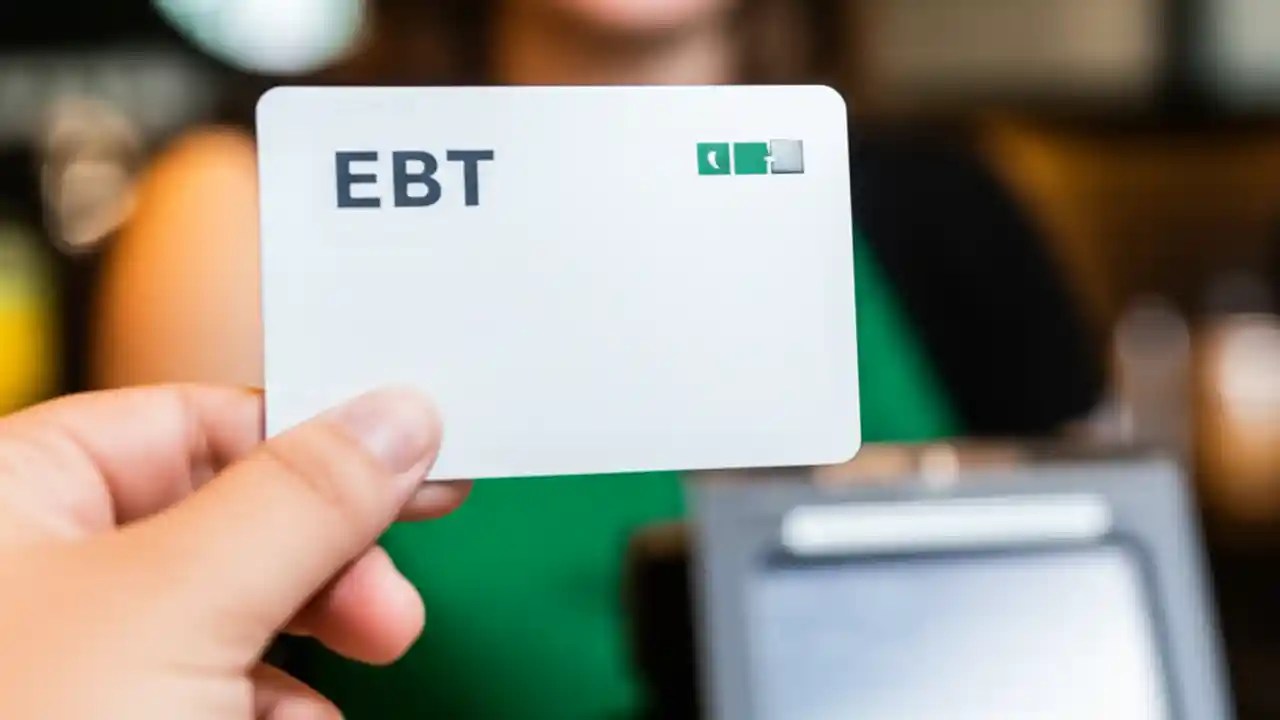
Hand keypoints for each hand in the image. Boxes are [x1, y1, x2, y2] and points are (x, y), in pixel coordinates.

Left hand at [0, 385, 469, 718]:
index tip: (412, 462)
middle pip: (229, 522)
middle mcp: (42, 573)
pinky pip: (219, 692)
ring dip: (301, 656)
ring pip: (235, 617)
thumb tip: (394, 419)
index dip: (311, 439)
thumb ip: (300, 500)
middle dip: (321, 568)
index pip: (193, 421)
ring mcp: (79, 661)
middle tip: (385, 606)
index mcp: (18, 496)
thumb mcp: (179, 607)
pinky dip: (270, 713)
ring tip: (322, 705)